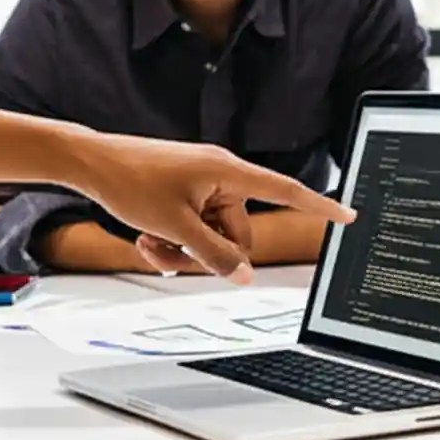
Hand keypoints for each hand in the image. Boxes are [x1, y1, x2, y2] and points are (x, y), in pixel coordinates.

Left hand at [73, 137, 354, 283]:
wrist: (91, 164)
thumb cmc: (130, 180)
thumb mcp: (174, 227)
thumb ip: (213, 254)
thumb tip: (244, 275)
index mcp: (227, 172)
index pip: (284, 190)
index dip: (319, 205)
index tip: (348, 215)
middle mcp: (220, 176)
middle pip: (238, 234)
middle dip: (205, 252)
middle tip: (168, 251)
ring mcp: (202, 186)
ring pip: (213, 237)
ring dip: (184, 250)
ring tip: (150, 242)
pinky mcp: (185, 193)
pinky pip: (195, 228)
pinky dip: (175, 239)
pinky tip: (147, 237)